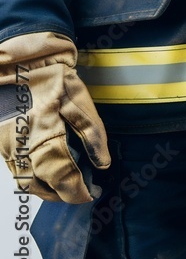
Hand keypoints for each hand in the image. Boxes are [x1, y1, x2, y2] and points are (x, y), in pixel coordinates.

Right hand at [0, 32, 110, 202]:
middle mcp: (22, 147)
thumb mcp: (80, 101)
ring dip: (46, 190)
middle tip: (82, 191)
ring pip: (25, 182)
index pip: (63, 178)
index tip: (92, 194)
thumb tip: (103, 163)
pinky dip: (31, 178)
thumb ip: (93, 135)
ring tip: (66, 186)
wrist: (19, 64)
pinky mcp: (0, 143)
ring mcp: (7, 147)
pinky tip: (46, 173)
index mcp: (46, 137)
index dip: (78, 191)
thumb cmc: (51, 78)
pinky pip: (14, 170)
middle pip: (42, 186)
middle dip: (63, 194)